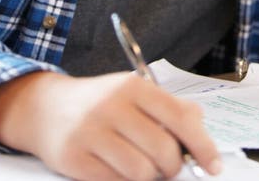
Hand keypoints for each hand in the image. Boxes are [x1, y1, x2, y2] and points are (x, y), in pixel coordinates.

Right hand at [0, 70, 221, 179]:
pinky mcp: (74, 158)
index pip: (180, 117)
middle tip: (167, 168)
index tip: (214, 166)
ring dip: (148, 178)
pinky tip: (120, 172)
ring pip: (142, 173)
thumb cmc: (99, 103)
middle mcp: (112, 105)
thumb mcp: (132, 93)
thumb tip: (200, 125)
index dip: (203, 146)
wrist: (45, 108)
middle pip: (163, 151)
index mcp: (133, 86)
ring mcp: (91, 132)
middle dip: (172, 168)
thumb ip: (169, 107)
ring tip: (141, 168)